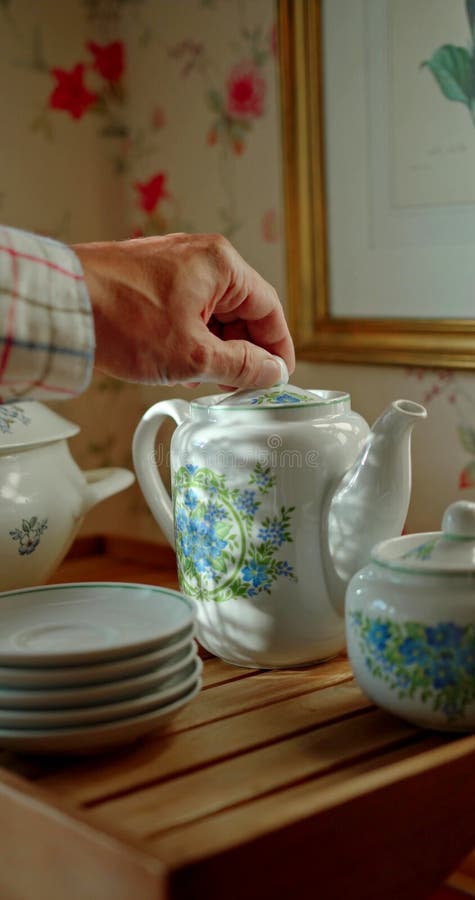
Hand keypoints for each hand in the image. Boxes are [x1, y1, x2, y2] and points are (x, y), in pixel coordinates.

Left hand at [73, 232, 294, 388]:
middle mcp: (200, 256)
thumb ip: (240, 366)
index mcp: (221, 263)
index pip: (269, 308)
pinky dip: (193, 338)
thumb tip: (270, 372)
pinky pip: (188, 310)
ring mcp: (173, 265)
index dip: (278, 348)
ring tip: (208, 380)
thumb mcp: (192, 355)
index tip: (278, 376)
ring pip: (213, 313)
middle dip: (244, 351)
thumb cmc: (121, 320)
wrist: (63, 306)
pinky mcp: (150, 279)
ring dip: (217, 348)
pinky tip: (184, 365)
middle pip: (242, 310)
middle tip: (242, 386)